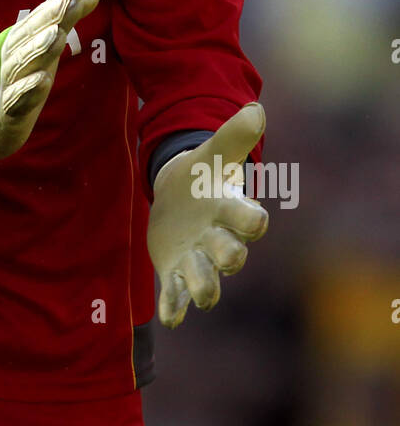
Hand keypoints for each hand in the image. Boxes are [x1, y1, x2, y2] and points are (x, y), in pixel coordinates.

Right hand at [0, 0, 99, 170]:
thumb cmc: (16, 72)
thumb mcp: (39, 36)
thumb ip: (59, 5)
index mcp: (22, 38)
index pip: (44, 16)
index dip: (65, 3)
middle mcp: (13, 56)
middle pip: (32, 34)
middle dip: (52, 17)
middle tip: (72, 1)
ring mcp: (9, 84)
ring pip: (24, 63)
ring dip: (40, 48)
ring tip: (59, 34)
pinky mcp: (9, 112)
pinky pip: (16, 100)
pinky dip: (28, 90)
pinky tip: (43, 80)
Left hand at [148, 103, 267, 328]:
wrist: (179, 195)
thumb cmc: (204, 175)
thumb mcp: (213, 152)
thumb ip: (233, 134)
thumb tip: (254, 108)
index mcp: (230, 210)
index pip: (250, 219)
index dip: (252, 220)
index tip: (256, 219)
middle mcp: (219, 239)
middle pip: (232, 254)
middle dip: (229, 257)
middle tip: (226, 258)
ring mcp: (198, 258)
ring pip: (207, 282)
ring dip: (204, 288)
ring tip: (198, 296)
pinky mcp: (176, 271)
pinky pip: (176, 294)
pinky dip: (174, 306)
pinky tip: (170, 317)